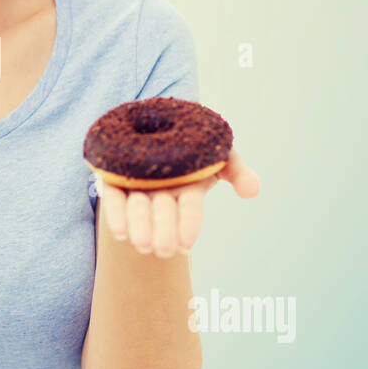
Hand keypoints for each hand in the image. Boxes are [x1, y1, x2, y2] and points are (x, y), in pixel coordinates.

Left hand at [100, 149, 259, 257]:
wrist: (156, 118)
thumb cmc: (195, 141)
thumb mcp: (222, 151)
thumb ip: (237, 170)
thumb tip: (253, 191)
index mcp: (187, 190)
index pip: (189, 211)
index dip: (189, 225)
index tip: (186, 244)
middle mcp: (161, 193)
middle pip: (162, 214)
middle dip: (162, 231)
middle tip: (161, 250)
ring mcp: (137, 187)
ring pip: (137, 210)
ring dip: (140, 227)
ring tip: (140, 244)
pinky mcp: (114, 179)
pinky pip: (113, 199)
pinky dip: (116, 215)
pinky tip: (119, 233)